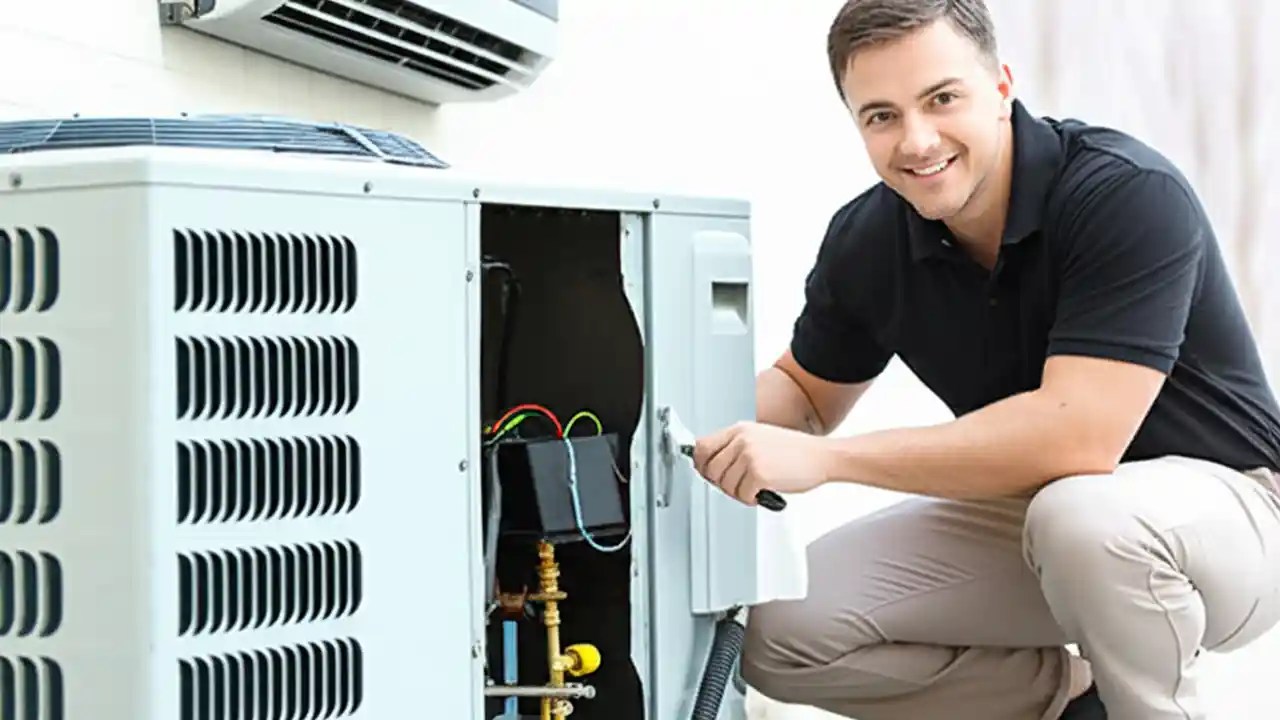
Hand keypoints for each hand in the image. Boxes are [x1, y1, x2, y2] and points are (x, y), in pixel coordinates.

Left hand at [692, 421, 832, 505]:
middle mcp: (741, 440)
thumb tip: (711, 466)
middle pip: (710, 469)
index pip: (701, 446)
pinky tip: (763, 493)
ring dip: (738, 494)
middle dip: (721, 484)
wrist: (822, 456)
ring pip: (724, 485)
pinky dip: (751, 500)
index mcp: (739, 430)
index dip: (701, 465)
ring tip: (754, 489)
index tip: (707, 475)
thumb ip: (736, 448)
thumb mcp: (760, 439)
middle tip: (738, 487)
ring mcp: (749, 455)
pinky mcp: (758, 473)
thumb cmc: (796, 452)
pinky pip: (741, 495)